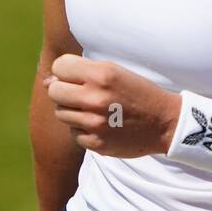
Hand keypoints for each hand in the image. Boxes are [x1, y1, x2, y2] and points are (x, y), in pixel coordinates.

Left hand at [45, 54, 180, 158]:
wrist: (164, 123)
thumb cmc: (137, 92)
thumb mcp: (114, 72)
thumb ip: (81, 72)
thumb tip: (46, 81)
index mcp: (101, 75)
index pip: (59, 67)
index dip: (66, 71)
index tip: (78, 77)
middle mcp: (95, 98)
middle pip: (54, 91)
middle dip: (64, 91)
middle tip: (81, 94)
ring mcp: (95, 123)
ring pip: (61, 113)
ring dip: (73, 111)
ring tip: (93, 110)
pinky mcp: (96, 143)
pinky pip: (73, 133)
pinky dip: (83, 129)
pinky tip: (101, 125)